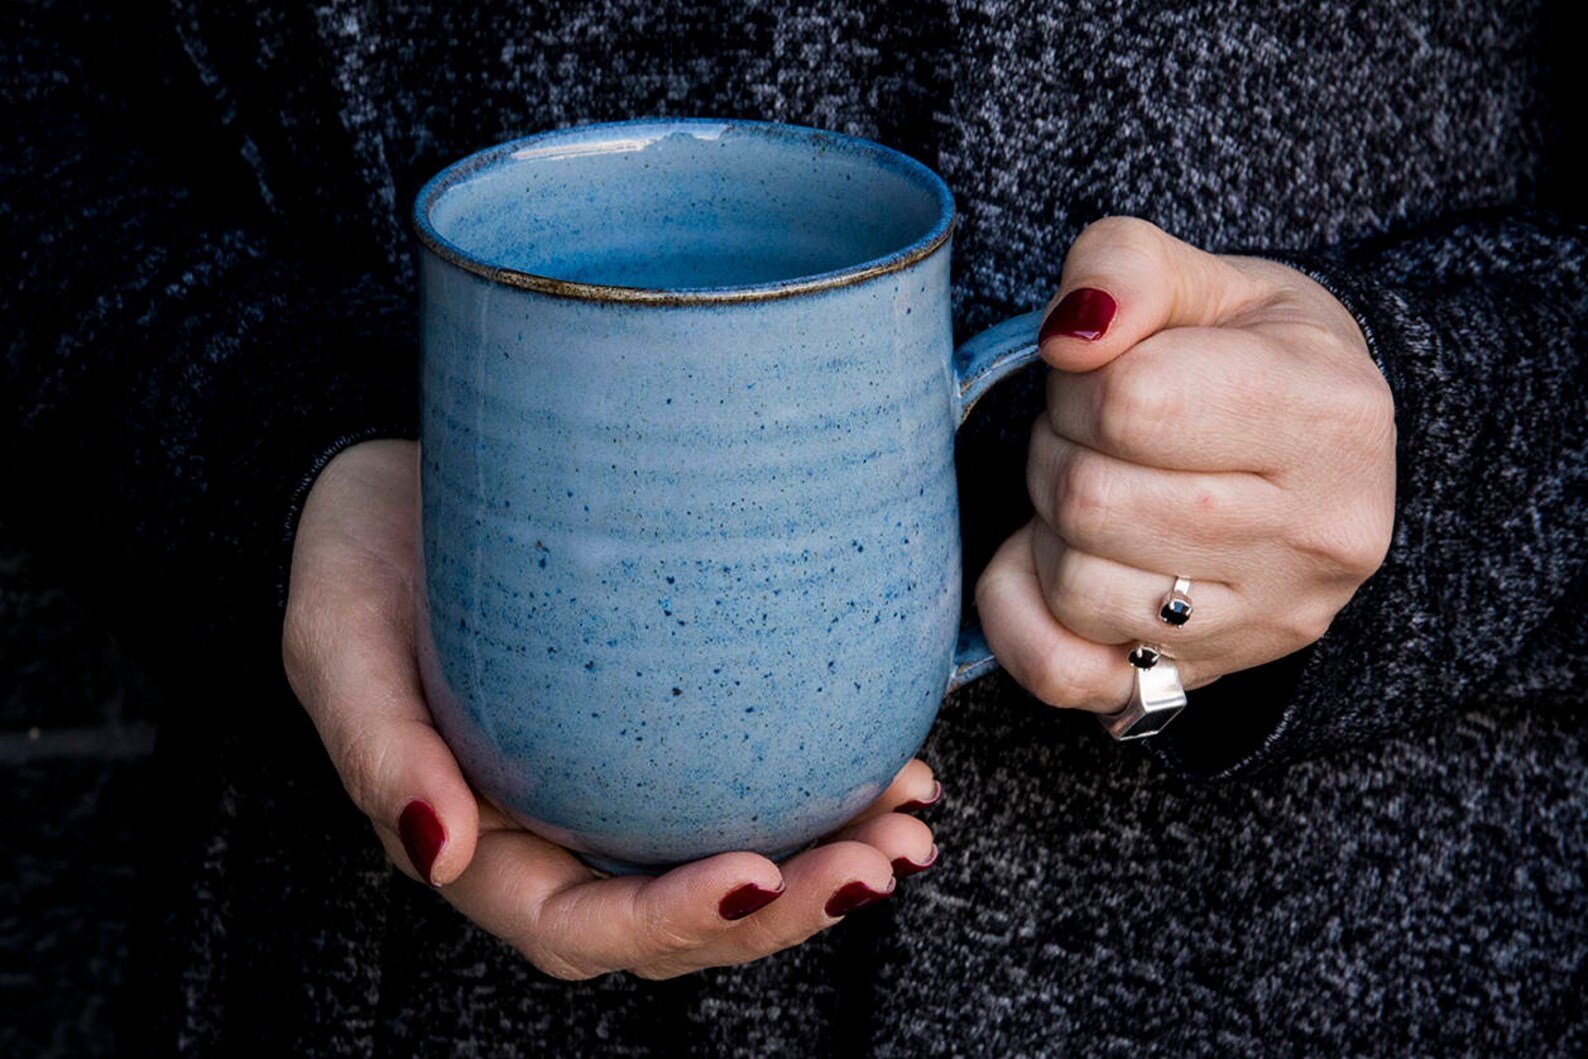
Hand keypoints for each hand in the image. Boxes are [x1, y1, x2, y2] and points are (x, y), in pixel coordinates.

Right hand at [283, 439, 938, 978]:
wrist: (395, 486)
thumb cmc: (356, 565)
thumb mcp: (337, 645)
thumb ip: (377, 750)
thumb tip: (436, 847)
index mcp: (480, 845)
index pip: (580, 922)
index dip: (670, 919)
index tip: (754, 876)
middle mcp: (558, 836)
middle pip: (681, 916)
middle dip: (787, 907)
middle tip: (881, 860)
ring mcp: (615, 792)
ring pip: (732, 861)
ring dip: (827, 860)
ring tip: (910, 824)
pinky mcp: (662, 733)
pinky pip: (748, 783)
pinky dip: (824, 788)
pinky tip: (894, 762)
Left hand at [976, 218, 1395, 712]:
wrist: (1325, 464)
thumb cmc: (1259, 360)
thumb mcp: (1213, 281)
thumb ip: (1128, 267)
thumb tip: (1069, 335)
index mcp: (1329, 417)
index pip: (1131, 402)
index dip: (1082, 379)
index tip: (1105, 374)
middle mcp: (1314, 538)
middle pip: (1092, 500)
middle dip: (1059, 450)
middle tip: (1092, 435)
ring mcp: (1264, 625)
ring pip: (1074, 586)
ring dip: (1050, 527)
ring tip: (1097, 490)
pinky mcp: (1200, 679)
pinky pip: (1060, 673)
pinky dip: (1022, 615)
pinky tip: (1047, 566)